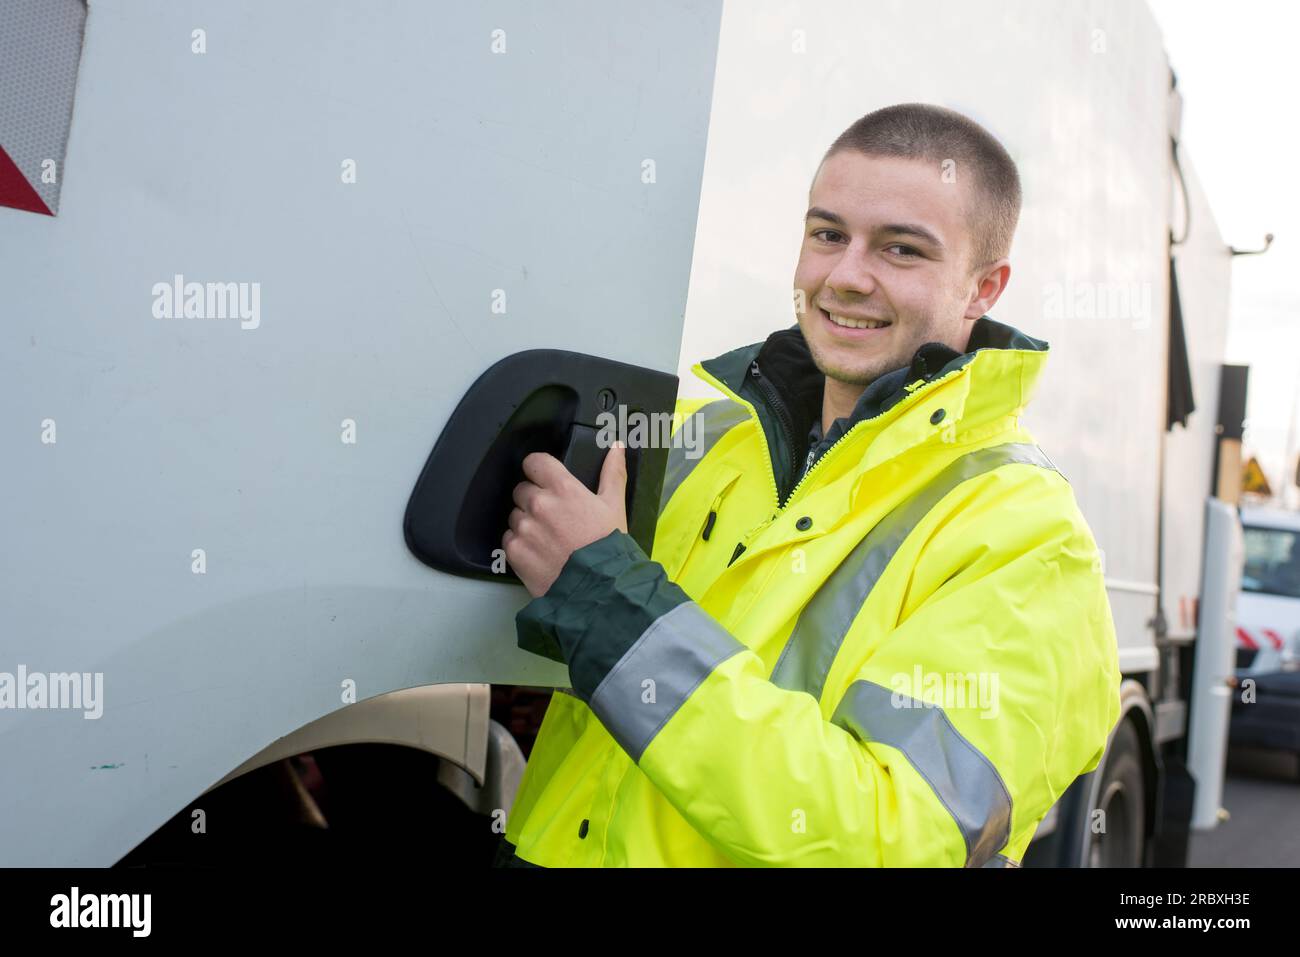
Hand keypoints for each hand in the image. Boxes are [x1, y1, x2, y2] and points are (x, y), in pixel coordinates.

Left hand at [502, 442, 628, 596]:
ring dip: (527, 524)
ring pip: (515, 516)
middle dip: (534, 500)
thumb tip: (616, 447)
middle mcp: (539, 504)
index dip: (538, 470)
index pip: (534, 463)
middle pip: (522, 490)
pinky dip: (520, 545)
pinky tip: (540, 555)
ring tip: (549, 540)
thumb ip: (612, 473)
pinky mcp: (514, 552)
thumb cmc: (609, 547)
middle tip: (554, 518)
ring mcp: (524, 528)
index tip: (544, 480)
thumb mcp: (615, 507)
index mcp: (563, 488)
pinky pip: (509, 540)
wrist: (599, 590)